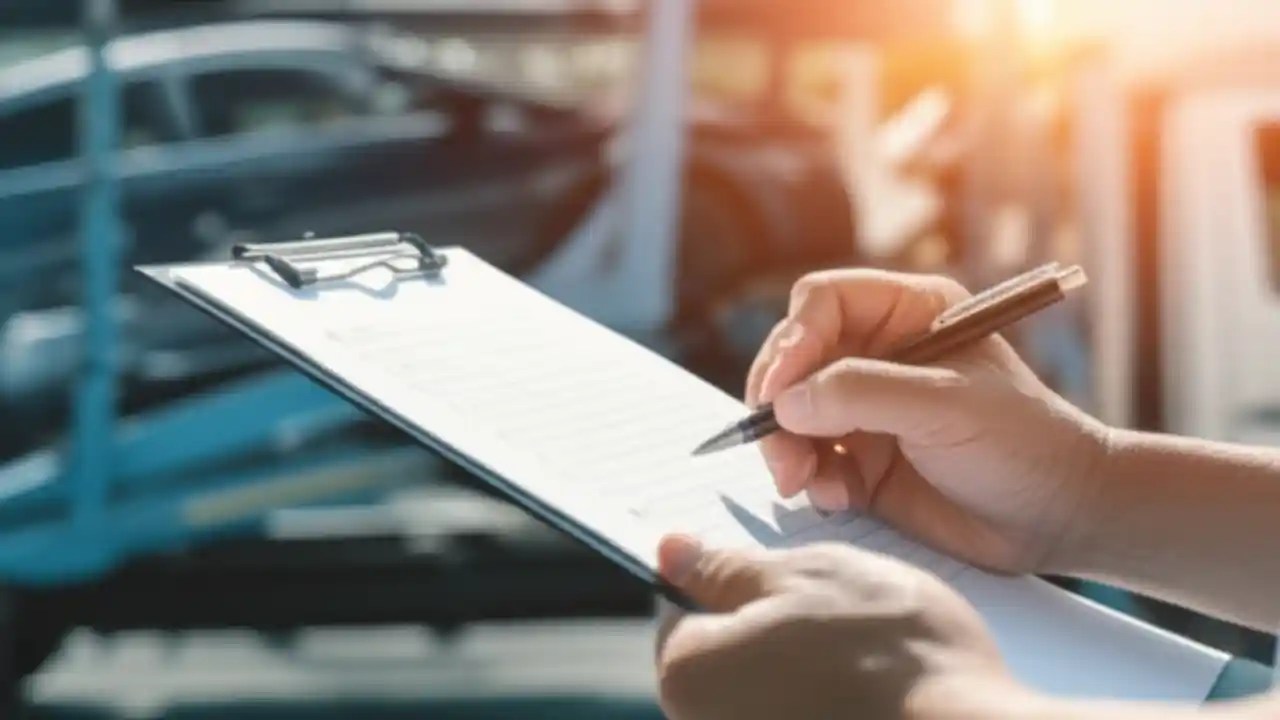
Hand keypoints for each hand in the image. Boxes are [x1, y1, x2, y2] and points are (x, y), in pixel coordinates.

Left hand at [654, 534, 1020, 719]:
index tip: (784, 577)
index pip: (682, 609)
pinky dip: (833, 703)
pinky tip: (876, 694)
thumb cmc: (890, 655)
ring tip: (867, 653)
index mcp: (688, 674)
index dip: (736, 581)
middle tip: (837, 609)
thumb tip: (670, 552)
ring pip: (771, 690)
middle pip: (727, 658)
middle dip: (774, 627)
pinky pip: (806, 714)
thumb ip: (728, 567)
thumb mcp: (806, 577)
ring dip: (807, 668)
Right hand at [745, 269, 1110, 573]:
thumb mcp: (944, 406)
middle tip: (776, 445)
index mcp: (906, 313)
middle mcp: (878, 354)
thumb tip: (784, 403)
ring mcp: (867, 410)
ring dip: (786, 448)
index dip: (792, 341)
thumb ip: (861, 393)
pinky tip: (839, 498)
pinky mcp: (862, 462)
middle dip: (777, 403)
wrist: (1057, 519)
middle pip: (793, 360)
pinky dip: (812, 481)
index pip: (822, 303)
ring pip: (791, 416)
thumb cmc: (1021, 444)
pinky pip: (810, 462)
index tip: (779, 391)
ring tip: (801, 482)